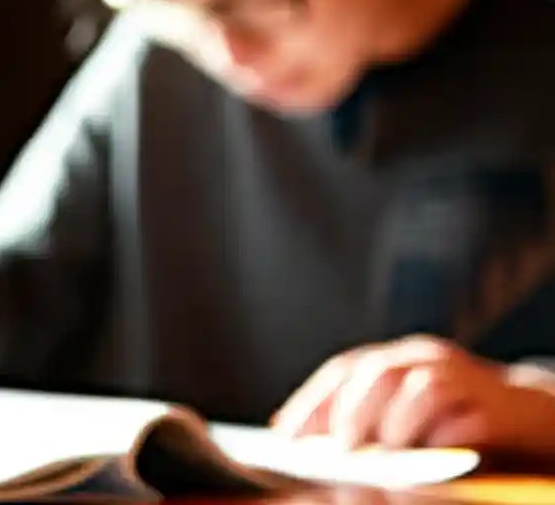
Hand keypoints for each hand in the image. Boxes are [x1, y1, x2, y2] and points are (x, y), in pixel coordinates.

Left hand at [272, 335, 554, 458]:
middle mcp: (423, 358)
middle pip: (375, 373)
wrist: (532, 425)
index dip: (313, 404)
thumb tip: (309, 448)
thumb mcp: (402, 427)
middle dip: (351, 414)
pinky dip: (440, 438)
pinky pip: (462, 415)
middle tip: (341, 452)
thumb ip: (363, 433)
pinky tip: (429, 458)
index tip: (286, 438)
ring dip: (396, 425)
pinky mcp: (496, 404)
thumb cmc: (454, 431)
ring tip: (386, 457)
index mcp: (393, 360)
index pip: (343, 372)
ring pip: (417, 387)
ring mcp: (462, 375)